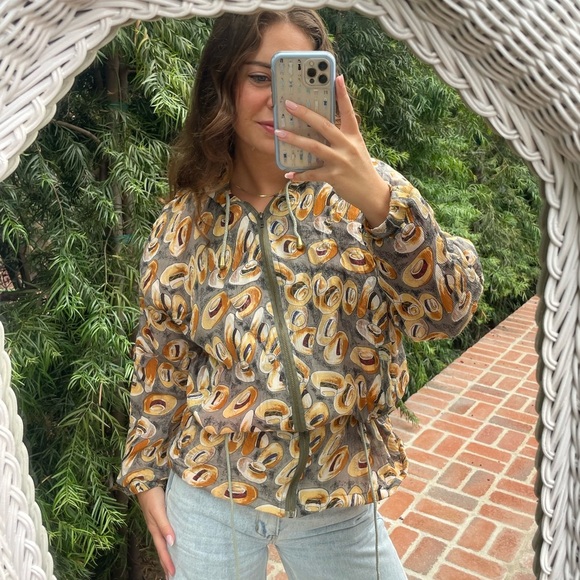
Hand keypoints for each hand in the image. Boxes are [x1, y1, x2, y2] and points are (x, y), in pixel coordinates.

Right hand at [137, 486, 175, 578]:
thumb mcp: (158, 511)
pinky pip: (164, 531)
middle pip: (162, 548)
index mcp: (154, 528)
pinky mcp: (160, 514)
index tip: (173, 574)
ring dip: (167, 552)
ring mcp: (157, 521)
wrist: (145, 480)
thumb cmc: (152, 495)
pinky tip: (171, 540)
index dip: (167, 561)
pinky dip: (167, 539)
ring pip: (162, 541)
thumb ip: (164, 525)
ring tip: (171, 562)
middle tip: (172, 574)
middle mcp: (155, 527)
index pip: (163, 549)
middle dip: (166, 561)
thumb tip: (171, 543)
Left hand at [275, 75, 390, 227]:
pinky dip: (299, 174)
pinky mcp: (334, 176)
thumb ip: (342, 137)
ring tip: (279, 133)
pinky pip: (312, 173)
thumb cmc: (360, 169)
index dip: (342, 94)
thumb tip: (322, 126)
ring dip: (295, 139)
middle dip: (305, 114)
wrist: (372, 193)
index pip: (348, 111)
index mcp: (353, 135)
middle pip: (324, 125)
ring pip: (314, 147)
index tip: (336, 77)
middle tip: (288, 104)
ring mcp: (340, 161)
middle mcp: (347, 145)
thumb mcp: (356, 148)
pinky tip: (288, 174)